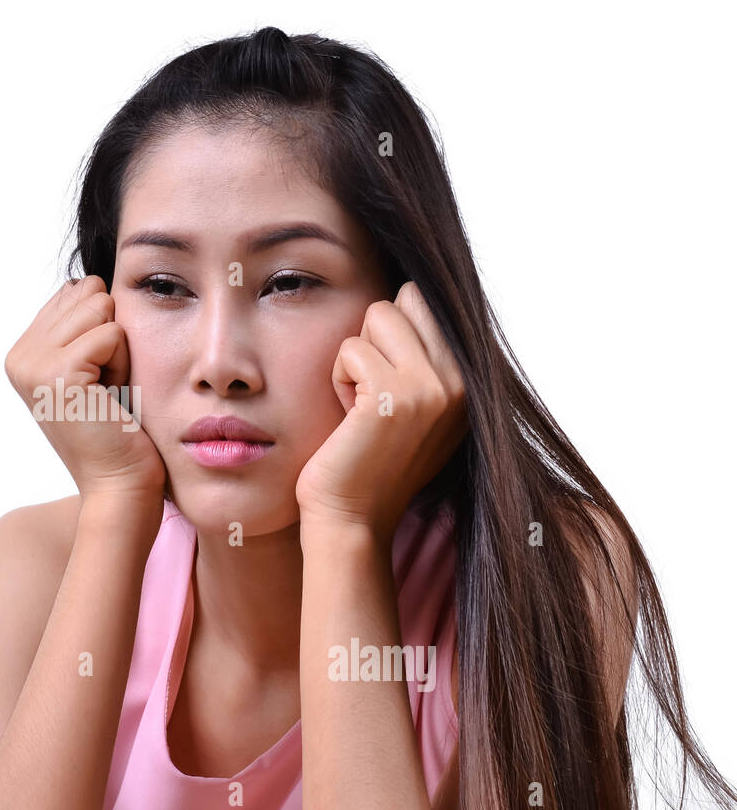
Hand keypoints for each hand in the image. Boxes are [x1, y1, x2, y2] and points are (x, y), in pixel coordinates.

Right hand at [5, 276, 167, 500]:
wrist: (119, 484)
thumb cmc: (117, 428)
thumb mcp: (91, 367)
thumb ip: (79, 324)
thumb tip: (89, 279)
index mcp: (22, 353)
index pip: (74, 293)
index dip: (102, 330)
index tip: (97, 379)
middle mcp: (19, 357)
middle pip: (88, 293)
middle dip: (112, 337)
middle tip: (105, 388)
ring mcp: (33, 364)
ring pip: (101, 308)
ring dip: (120, 351)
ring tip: (108, 392)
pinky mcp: (58, 373)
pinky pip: (113, 333)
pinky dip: (125, 365)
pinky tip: (112, 399)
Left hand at [296, 280, 467, 540]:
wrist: (352, 517)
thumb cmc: (370, 459)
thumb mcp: (418, 406)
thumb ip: (427, 356)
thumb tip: (411, 291)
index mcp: (471, 380)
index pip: (427, 301)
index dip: (391, 335)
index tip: (388, 389)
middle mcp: (463, 381)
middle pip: (405, 299)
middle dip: (375, 338)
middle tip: (371, 394)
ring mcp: (434, 388)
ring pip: (378, 315)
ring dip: (355, 358)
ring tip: (362, 405)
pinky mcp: (396, 396)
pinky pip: (350, 349)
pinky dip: (338, 379)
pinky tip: (350, 418)